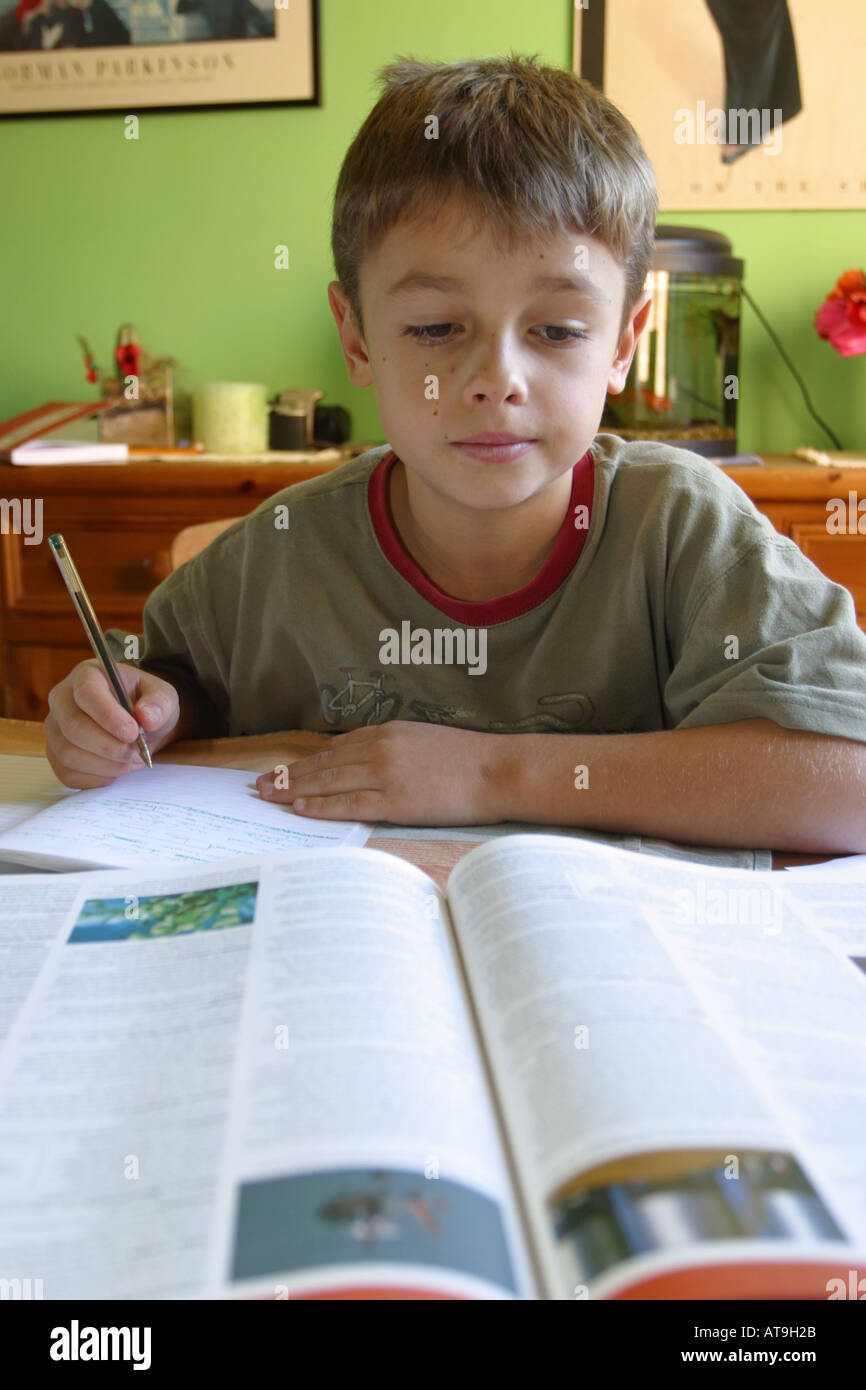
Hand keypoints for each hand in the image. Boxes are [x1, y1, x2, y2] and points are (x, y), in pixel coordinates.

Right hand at [45, 659, 179, 788]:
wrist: (136, 723)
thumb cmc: (145, 704)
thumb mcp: (162, 696)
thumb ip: (160, 703)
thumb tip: (147, 718)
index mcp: (87, 675)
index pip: (87, 693)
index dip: (108, 716)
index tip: (133, 732)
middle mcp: (62, 699)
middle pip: (73, 727)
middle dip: (110, 747)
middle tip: (137, 753)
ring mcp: (55, 728)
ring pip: (68, 754)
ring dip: (106, 765)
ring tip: (132, 760)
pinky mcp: (55, 754)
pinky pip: (68, 774)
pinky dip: (97, 778)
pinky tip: (116, 768)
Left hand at [256, 721, 506, 823]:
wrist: (499, 770)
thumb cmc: (470, 760)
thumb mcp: (425, 742)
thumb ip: (395, 750)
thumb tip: (369, 766)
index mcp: (388, 733)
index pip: (336, 748)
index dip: (306, 761)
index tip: (284, 769)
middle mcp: (380, 748)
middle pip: (323, 764)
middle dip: (287, 774)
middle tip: (257, 784)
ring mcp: (385, 774)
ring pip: (327, 782)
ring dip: (292, 790)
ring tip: (267, 796)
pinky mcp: (395, 800)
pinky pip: (348, 804)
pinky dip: (320, 805)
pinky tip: (299, 807)